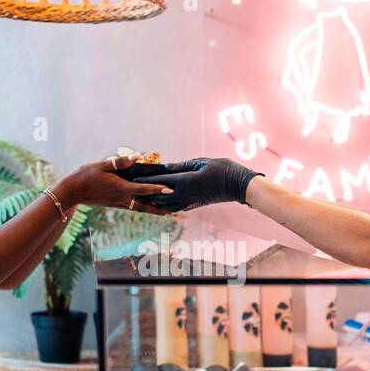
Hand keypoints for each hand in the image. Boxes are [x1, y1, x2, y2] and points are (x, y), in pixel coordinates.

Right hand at [56, 156, 173, 213]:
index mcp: (120, 188)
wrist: (72, 192)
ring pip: (139, 208)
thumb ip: (120, 162)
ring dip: (153, 210)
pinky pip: (132, 207)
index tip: (169, 190)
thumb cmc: (85, 176)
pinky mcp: (115, 204)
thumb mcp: (102, 165)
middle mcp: (121, 198)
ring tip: (166, 212)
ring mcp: (118, 203)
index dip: (157, 189)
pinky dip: (143, 207)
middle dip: (159, 208)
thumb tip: (137, 156)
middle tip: (173, 211)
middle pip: (145, 205)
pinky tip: (148, 206)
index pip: (143, 189)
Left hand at [130, 157, 261, 211]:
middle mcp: (185, 194)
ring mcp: (189, 202)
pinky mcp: (194, 205)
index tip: (133, 178)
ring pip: (164, 206)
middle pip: (158, 197)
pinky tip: (158, 205)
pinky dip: (164, 207)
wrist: (238, 185)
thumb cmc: (222, 169)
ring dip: (152, 202)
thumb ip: (182, 166)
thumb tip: (166, 168)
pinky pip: (174, 208)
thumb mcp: (201, 162)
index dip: (145, 180)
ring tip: (141, 199)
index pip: (159, 182)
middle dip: (144, 193)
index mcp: (185, 182)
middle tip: (131, 190)